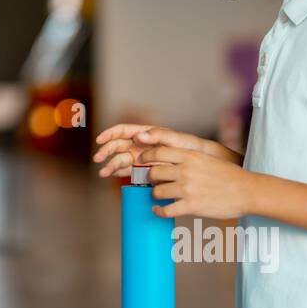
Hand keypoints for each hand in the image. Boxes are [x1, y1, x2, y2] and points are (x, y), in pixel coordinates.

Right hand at [93, 123, 229, 177]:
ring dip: (111, 164)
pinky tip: (112, 176)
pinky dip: (120, 173)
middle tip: (98, 160)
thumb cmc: (195, 150)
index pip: (124, 131)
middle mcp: (144, 145)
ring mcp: (145, 158)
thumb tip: (139, 135)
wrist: (208, 166)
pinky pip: (130, 170)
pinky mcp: (148, 171)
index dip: (111, 133)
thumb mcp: (179, 141)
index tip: (100, 140)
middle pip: (120, 145)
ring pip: (122, 159)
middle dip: (107, 151)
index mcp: (150, 134)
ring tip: (103, 172)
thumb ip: (160, 136)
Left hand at [142, 144, 252, 219]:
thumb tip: (168, 161)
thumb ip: (187, 158)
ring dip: (155, 195)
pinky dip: (159, 211)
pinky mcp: (191, 206)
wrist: (247, 191)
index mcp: (190, 156)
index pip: (158, 153)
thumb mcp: (207, 158)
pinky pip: (166, 210)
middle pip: (153, 172)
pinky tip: (159, 210)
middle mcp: (186, 170)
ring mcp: (188, 189)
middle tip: (151, 182)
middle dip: (149, 178)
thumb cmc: (228, 175)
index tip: (141, 162)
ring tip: (159, 196)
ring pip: (157, 191)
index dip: (146, 157)